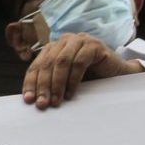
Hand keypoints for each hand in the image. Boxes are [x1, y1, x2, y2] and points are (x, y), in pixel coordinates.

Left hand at [20, 33, 142, 107]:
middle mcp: (65, 41)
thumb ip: (50, 83)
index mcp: (53, 48)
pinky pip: (79, 63)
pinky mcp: (94, 45)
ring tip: (56, 101)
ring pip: (61, 62)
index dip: (31, 82)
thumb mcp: (65, 80)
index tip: (28, 100)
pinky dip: (73, 80)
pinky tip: (70, 94)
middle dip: (43, 85)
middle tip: (42, 103)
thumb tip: (32, 99)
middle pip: (48, 63)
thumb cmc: (89, 78)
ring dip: (57, 84)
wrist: (117, 74)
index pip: (37, 65)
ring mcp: (80, 41)